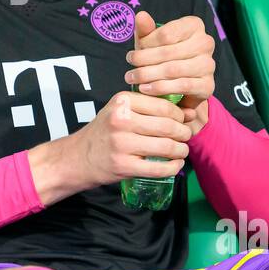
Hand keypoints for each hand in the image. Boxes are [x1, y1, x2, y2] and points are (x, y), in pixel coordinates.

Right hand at [70, 88, 190, 188]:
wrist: (78, 157)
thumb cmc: (104, 131)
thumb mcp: (121, 110)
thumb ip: (151, 108)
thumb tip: (190, 112)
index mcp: (122, 102)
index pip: (163, 106)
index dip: (179, 115)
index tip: (182, 121)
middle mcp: (121, 120)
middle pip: (168, 126)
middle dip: (183, 133)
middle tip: (185, 136)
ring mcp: (121, 144)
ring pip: (166, 147)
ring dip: (181, 150)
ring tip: (182, 150)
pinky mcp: (124, 166)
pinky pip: (159, 168)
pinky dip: (173, 167)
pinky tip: (176, 164)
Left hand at [124, 11, 214, 134]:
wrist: (178, 86)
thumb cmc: (162, 57)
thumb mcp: (151, 42)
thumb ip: (146, 30)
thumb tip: (141, 15)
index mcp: (193, 25)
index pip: (166, 33)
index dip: (145, 45)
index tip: (131, 55)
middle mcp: (205, 42)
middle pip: (168, 52)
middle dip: (143, 62)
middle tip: (128, 71)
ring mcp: (208, 64)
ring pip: (173, 69)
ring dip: (148, 76)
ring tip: (133, 79)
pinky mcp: (208, 84)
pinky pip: (182, 85)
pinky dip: (160, 88)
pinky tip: (146, 89)